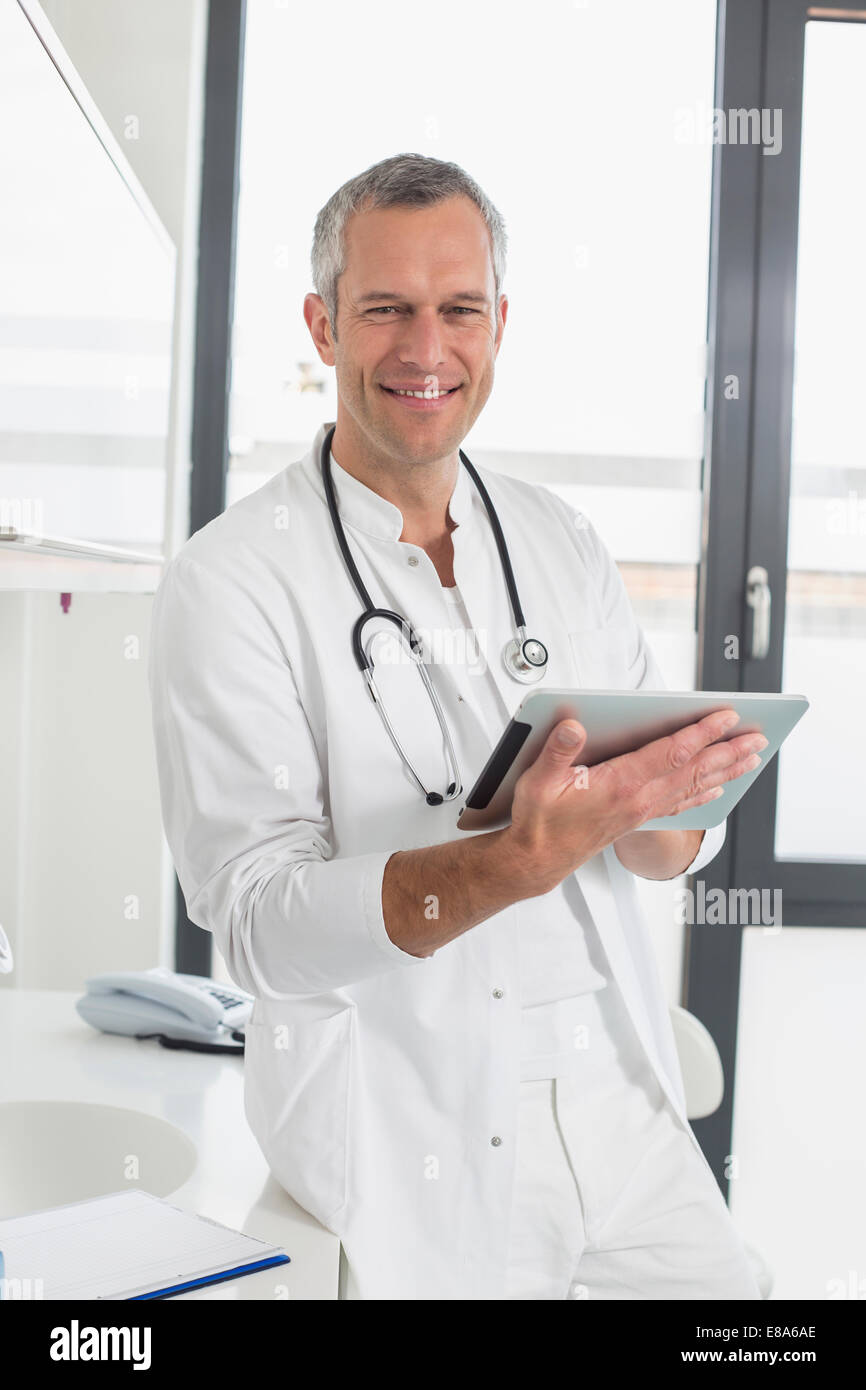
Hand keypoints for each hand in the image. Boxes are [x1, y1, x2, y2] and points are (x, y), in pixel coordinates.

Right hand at [506, 708, 766, 894]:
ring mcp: (642, 811)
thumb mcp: (538, 780)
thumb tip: (574, 725)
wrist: (537, 859)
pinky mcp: (638, 819)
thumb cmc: (538, 820)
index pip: (672, 753)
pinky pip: (681, 804)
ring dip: (725, 771)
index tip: (727, 716)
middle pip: (694, 770)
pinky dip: (704, 794)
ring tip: (751, 758)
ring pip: (693, 787)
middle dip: (728, 752)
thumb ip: (558, 750)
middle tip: (759, 737)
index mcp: (620, 785)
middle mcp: (639, 800)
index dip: (702, 733)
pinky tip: (718, 789)